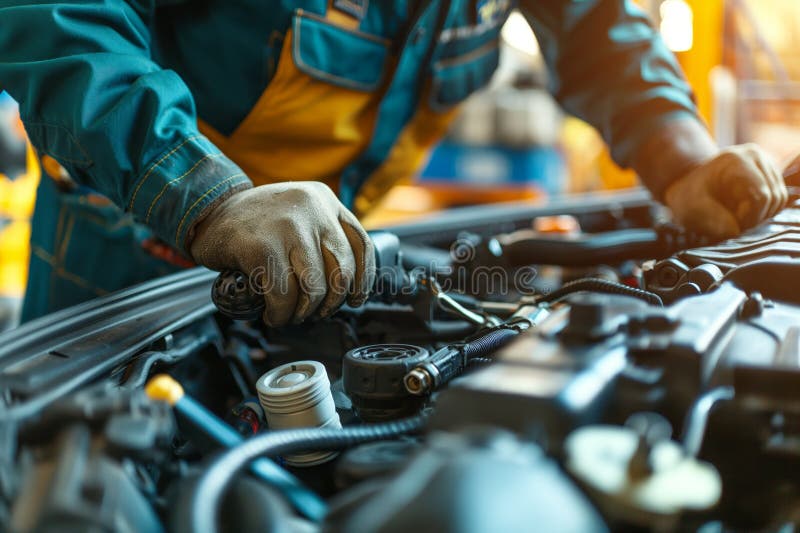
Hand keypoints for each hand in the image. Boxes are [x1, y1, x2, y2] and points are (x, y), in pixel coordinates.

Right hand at [189, 182, 374, 326]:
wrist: (206, 210)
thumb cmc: (255, 222)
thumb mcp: (298, 214)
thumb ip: (321, 236)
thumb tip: (345, 284)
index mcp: (325, 200)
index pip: (361, 244)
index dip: (363, 279)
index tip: (355, 298)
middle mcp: (311, 208)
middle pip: (341, 271)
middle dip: (330, 302)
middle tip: (314, 312)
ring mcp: (287, 226)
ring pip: (314, 286)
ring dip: (304, 311)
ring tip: (290, 315)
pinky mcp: (260, 245)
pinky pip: (282, 294)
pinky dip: (280, 313)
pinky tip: (273, 314)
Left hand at [664, 144, 787, 239]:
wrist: (687, 184)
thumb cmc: (688, 196)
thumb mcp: (692, 207)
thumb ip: (711, 219)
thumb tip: (734, 231)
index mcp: (736, 160)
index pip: (760, 196)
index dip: (750, 218)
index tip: (734, 227)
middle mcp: (755, 156)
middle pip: (773, 197)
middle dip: (756, 218)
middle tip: (737, 226)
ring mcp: (765, 162)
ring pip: (779, 198)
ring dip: (762, 216)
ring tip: (740, 221)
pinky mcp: (769, 172)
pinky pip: (778, 198)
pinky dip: (765, 211)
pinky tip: (746, 214)